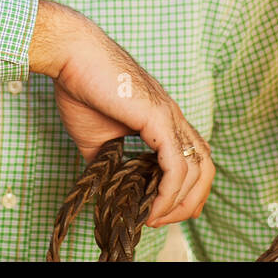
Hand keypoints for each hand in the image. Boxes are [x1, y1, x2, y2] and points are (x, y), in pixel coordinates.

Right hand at [30, 0, 213, 226]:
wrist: (71, 56)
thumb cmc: (83, 86)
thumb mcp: (97, 137)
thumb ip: (111, 161)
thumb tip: (110, 190)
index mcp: (163, 118)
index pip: (192, 158)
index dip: (183, 190)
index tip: (158, 211)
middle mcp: (173, 117)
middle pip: (205, 166)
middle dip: (192, 200)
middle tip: (164, 221)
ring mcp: (169, 116)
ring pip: (198, 169)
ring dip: (180, 202)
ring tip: (154, 218)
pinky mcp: (159, 118)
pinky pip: (176, 166)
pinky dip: (169, 192)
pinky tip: (152, 207)